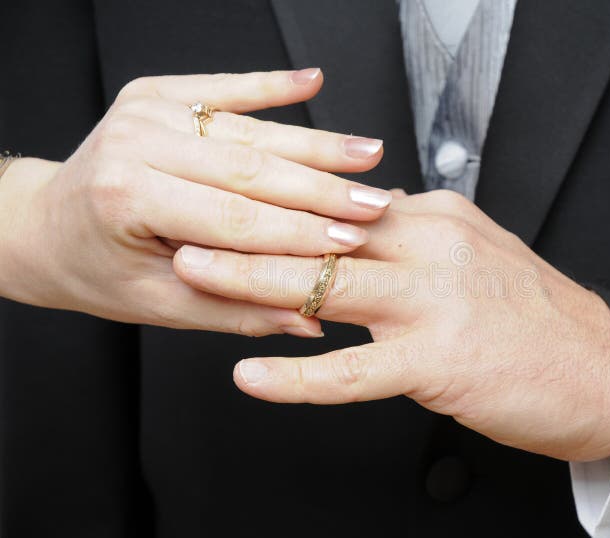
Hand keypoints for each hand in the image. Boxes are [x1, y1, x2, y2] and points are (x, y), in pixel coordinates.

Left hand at [0, 70, 393, 336]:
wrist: (47, 226)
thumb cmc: (99, 270)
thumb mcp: (162, 306)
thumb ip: (237, 311)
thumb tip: (309, 319)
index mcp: (128, 198)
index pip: (234, 218)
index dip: (300, 231)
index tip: (353, 240)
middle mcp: (135, 143)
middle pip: (250, 168)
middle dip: (322, 187)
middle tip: (376, 201)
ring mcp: (147, 111)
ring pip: (249, 130)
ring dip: (314, 143)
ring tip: (367, 154)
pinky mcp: (159, 93)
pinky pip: (226, 86)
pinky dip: (272, 85)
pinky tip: (313, 80)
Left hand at [172, 190, 609, 460]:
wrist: (603, 369)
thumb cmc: (534, 318)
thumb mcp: (475, 254)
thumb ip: (414, 239)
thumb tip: (359, 228)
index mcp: (438, 217)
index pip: (339, 199)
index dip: (277, 201)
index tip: (228, 199)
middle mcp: (433, 245)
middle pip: (322, 227)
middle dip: (246, 224)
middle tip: (186, 220)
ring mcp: (435, 301)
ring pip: (326, 282)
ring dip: (251, 277)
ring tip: (195, 274)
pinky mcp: (439, 360)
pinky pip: (349, 370)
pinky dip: (293, 374)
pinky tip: (251, 374)